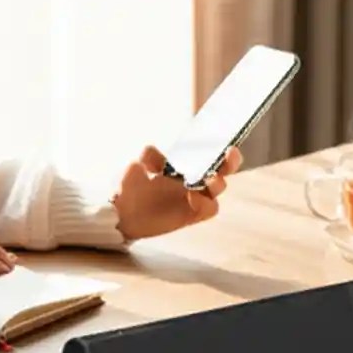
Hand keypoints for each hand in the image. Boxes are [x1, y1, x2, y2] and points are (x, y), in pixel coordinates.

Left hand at [111, 146, 244, 240]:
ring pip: (219, 188)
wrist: (120, 215)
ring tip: (207, 180)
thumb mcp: (133, 167)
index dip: (219, 144)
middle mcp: (193, 179)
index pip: (208, 151)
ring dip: (217, 182)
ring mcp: (194, 197)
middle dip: (231, 161)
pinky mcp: (191, 215)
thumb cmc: (129, 188)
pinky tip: (193, 199)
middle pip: (224, 169)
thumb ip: (147, 157)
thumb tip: (155, 153)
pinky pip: (210, 209)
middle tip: (228, 154)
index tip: (222, 137)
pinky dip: (206, 203)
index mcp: (182, 163)